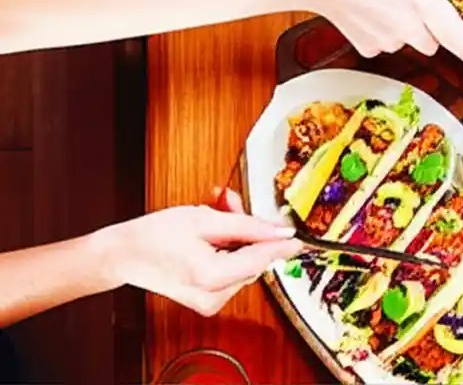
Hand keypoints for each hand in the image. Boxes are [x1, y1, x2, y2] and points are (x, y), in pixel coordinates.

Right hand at [92, 188, 301, 315]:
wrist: (122, 255)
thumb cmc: (153, 236)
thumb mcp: (204, 220)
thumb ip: (247, 225)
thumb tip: (280, 231)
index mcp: (212, 277)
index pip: (262, 258)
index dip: (282, 243)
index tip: (301, 237)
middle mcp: (214, 296)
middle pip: (252, 257)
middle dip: (246, 228)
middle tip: (229, 202)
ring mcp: (211, 301)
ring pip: (244, 262)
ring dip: (236, 235)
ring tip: (215, 212)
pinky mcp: (209, 299)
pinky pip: (232, 269)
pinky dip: (227, 249)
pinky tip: (212, 232)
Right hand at [286, 0, 462, 66]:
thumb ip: (430, 4)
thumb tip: (442, 27)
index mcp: (424, 3)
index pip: (455, 34)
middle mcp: (410, 27)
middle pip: (431, 42)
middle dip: (425, 30)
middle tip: (405, 8)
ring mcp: (389, 42)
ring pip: (406, 42)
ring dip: (400, 30)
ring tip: (381, 6)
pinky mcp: (370, 49)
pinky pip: (384, 45)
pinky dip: (378, 34)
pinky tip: (366, 17)